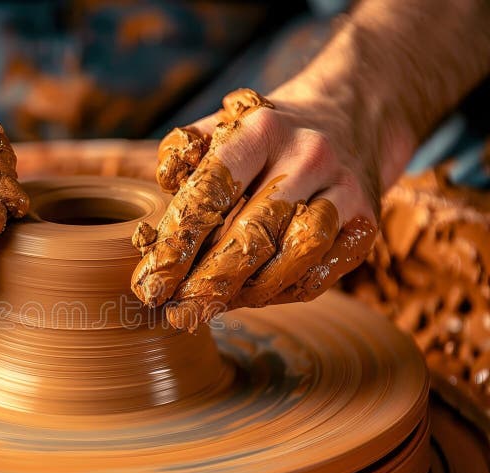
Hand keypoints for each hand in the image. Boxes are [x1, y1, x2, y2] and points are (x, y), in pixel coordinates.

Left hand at [131, 87, 378, 330]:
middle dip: (207, 282)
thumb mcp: (222, 125)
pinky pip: (323, 272)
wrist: (352, 114)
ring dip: (248, 292)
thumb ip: (182, 159)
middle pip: (252, 233)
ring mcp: (344, 189)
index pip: (211, 192)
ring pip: (295, 256)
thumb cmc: (267, 136)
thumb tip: (153, 216)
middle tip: (176, 313)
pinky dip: (284, 293)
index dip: (176, 245)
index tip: (149, 285)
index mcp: (260, 130)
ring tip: (210, 309)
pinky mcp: (367, 221)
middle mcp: (308, 156)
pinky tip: (252, 299)